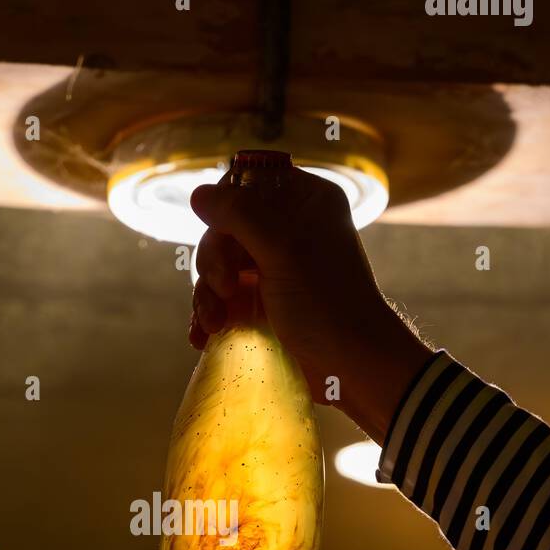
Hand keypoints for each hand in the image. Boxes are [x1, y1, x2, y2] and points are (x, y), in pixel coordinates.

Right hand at [189, 166, 433, 442]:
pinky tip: (203, 334)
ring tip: (214, 323)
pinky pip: (223, 296)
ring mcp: (274, 266)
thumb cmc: (326, 302)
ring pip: (220, 264)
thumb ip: (239, 215)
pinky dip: (211, 313)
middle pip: (225, 227)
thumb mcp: (282, 249)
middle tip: (225, 288)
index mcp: (304, 201)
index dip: (226, 210)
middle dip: (215, 261)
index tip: (222, 237)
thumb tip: (198, 193)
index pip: (248, 184)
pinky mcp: (262, 301)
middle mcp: (289, 228)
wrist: (351, 365)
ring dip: (208, 293)